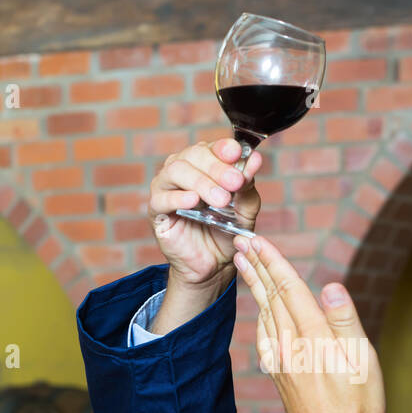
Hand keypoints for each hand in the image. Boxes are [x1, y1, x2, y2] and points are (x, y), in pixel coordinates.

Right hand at [148, 138, 262, 286]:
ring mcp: (167, 187)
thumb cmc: (227, 233)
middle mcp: (184, 170)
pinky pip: (161, 197)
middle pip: (194, 154)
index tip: (236, 153)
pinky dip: (178, 197)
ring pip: (177, 170)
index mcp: (206, 165)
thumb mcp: (245, 211)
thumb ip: (247, 187)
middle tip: (234, 182)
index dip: (223, 148)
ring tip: (221, 199)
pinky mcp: (156, 209)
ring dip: (201, 182)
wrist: (214, 265)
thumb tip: (254, 159)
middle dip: (217, 167)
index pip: (212, 147)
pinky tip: (194, 201)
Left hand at [230, 233, 385, 412]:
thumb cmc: (358, 407)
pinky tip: (259, 311)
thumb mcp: (363, 361)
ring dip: (255, 287)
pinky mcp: (281, 376)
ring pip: (265, 315)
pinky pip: (265, 338)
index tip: (259, 241)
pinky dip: (260, 316)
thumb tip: (331, 286)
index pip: (290, 290)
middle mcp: (291, 347)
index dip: (274, 262)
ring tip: (246, 265)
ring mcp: (282, 363)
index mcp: (313, 338)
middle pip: (271, 298)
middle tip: (241, 242)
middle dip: (257, 267)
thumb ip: (345, 321)